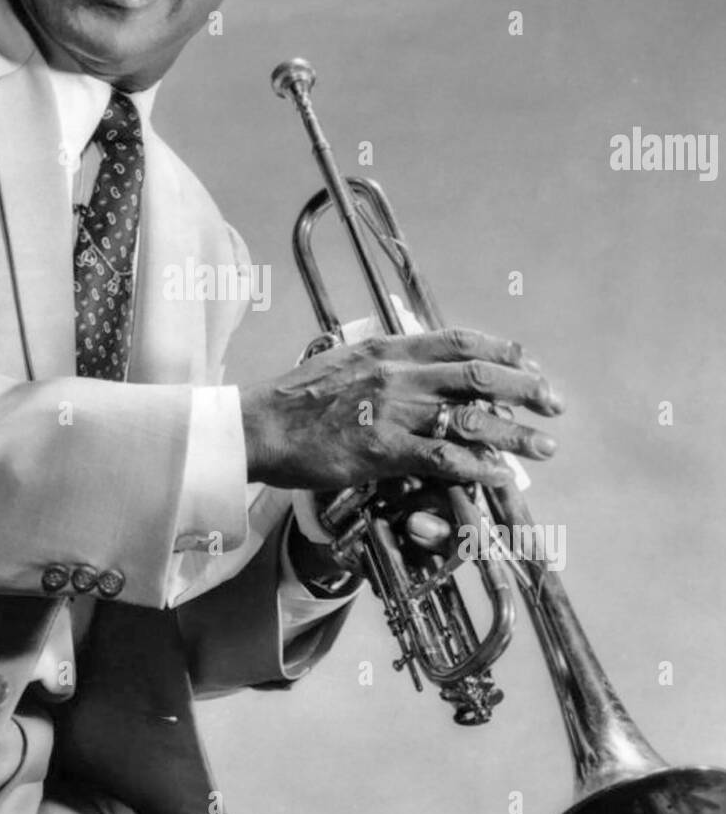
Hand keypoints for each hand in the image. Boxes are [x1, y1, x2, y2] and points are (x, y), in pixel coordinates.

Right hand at [239, 327, 562, 491]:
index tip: (529, 361)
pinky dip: (477, 465)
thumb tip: (415, 370)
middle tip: (554, 403)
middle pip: (478, 374)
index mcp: (389, 347)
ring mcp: (392, 411)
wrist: (258, 424)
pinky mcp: (381, 450)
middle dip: (525, 387)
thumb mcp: (344, 362)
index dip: (503, 349)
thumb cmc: (296, 399)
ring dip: (515, 432)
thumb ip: (383, 364)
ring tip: (544, 446)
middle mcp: (397, 373)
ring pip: (470, 417)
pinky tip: (499, 473)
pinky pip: (442, 457)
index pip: (459, 340)